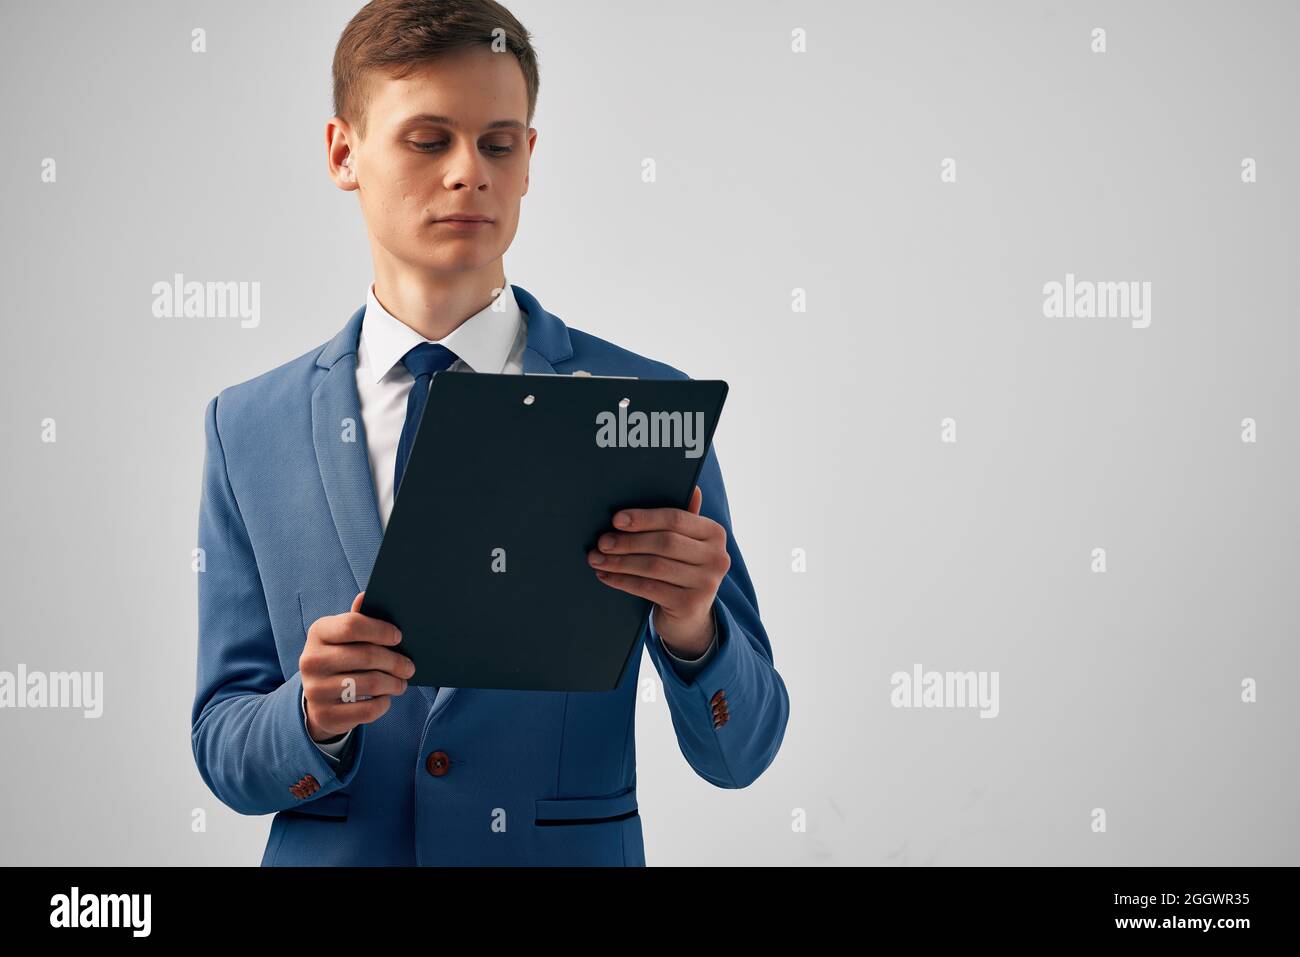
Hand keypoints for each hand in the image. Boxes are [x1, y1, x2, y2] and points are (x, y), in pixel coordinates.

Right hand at [300, 591, 414, 742]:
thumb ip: (357, 619)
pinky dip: (382, 703)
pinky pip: (366, 710)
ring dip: (393, 683)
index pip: (352, 625)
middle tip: (410, 667)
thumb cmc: (341, 657)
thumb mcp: (344, 636)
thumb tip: (366, 596)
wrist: (318, 698)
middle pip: (366, 655)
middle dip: (395, 661)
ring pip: (369, 683)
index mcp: (319, 632)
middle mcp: (311, 660)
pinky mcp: (324, 715)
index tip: (399, 637)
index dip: (381, 630)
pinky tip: (385, 698)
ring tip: (402, 682)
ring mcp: (315, 690)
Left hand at [588, 485, 729, 658]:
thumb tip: (693, 488)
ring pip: (654, 566)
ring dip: (620, 562)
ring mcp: (706, 583)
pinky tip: (606, 576)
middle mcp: (717, 557)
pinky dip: (623, 581)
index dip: (644, 517)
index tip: (616, 519)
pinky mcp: (691, 604)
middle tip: (602, 542)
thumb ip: (683, 520)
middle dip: (628, 541)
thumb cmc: (681, 572)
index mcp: (715, 533)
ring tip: (597, 559)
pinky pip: (649, 588)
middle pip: (664, 542)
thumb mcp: (685, 545)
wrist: (690, 618)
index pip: (677, 519)